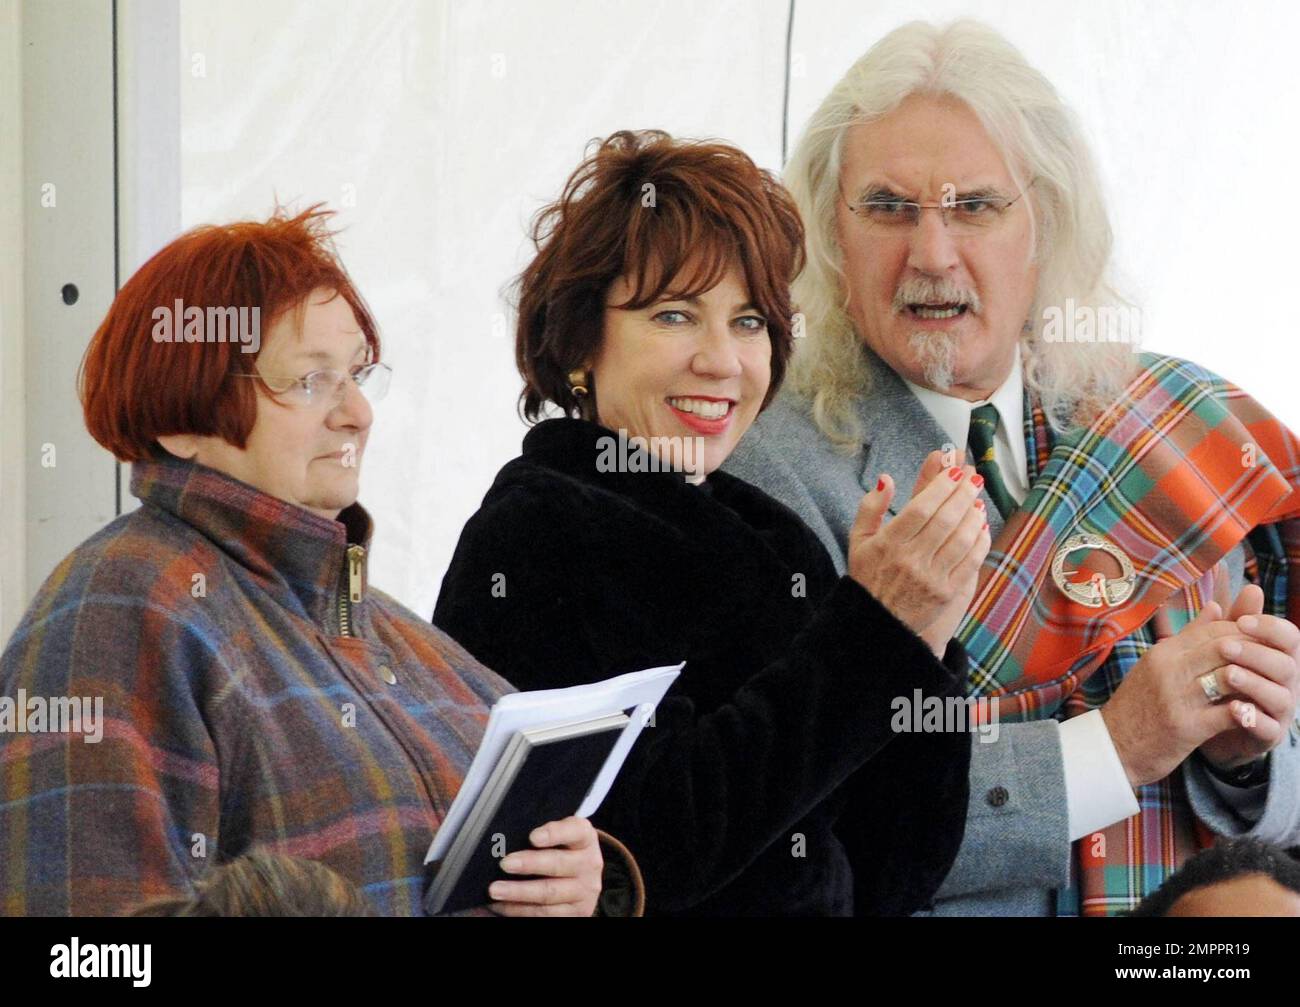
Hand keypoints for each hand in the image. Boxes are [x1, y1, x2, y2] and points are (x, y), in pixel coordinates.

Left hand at [487, 816, 603, 916]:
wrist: (583, 877)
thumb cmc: (564, 849)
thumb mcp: (561, 835)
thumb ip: (541, 833)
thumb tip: (507, 835)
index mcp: (585, 838)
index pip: (574, 831)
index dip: (554, 833)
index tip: (533, 837)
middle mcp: (589, 864)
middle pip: (558, 864)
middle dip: (529, 864)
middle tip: (505, 864)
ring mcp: (584, 891)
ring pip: (549, 893)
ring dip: (519, 892)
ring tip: (496, 890)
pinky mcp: (577, 912)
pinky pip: (545, 914)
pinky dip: (520, 910)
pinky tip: (502, 905)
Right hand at [847, 449, 990, 655]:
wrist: (876, 622)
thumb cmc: (868, 576)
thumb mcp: (858, 540)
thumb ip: (870, 507)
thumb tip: (887, 479)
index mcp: (889, 543)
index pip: (921, 508)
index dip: (941, 486)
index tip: (954, 472)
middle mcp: (911, 559)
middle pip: (945, 519)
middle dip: (963, 494)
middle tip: (974, 478)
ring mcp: (931, 577)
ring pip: (961, 538)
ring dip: (974, 514)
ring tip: (979, 498)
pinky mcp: (947, 592)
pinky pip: (970, 561)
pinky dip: (979, 540)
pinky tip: (981, 526)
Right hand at [1101, 601, 1258, 787]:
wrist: (1113, 746)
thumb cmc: (1138, 704)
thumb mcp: (1156, 664)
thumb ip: (1189, 636)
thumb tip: (1217, 606)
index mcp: (1163, 652)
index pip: (1213, 630)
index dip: (1244, 633)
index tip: (1261, 644)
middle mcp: (1169, 670)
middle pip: (1224, 648)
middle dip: (1255, 654)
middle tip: (1274, 663)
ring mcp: (1177, 698)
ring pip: (1229, 676)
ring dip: (1254, 682)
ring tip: (1268, 688)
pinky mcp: (1186, 727)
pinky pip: (1227, 713)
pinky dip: (1246, 711)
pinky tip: (1255, 713)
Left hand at [1198, 584, 1299, 770]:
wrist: (1212, 725)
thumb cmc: (1223, 679)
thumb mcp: (1223, 648)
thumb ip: (1234, 622)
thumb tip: (1251, 588)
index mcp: (1278, 657)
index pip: (1289, 637)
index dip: (1270, 626)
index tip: (1241, 619)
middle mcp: (1286, 683)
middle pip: (1285, 664)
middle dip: (1256, 653)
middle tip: (1226, 646)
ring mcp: (1280, 710)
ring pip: (1280, 696)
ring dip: (1254, 683)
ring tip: (1227, 674)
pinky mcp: (1268, 735)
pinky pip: (1269, 728)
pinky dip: (1253, 719)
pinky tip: (1233, 709)